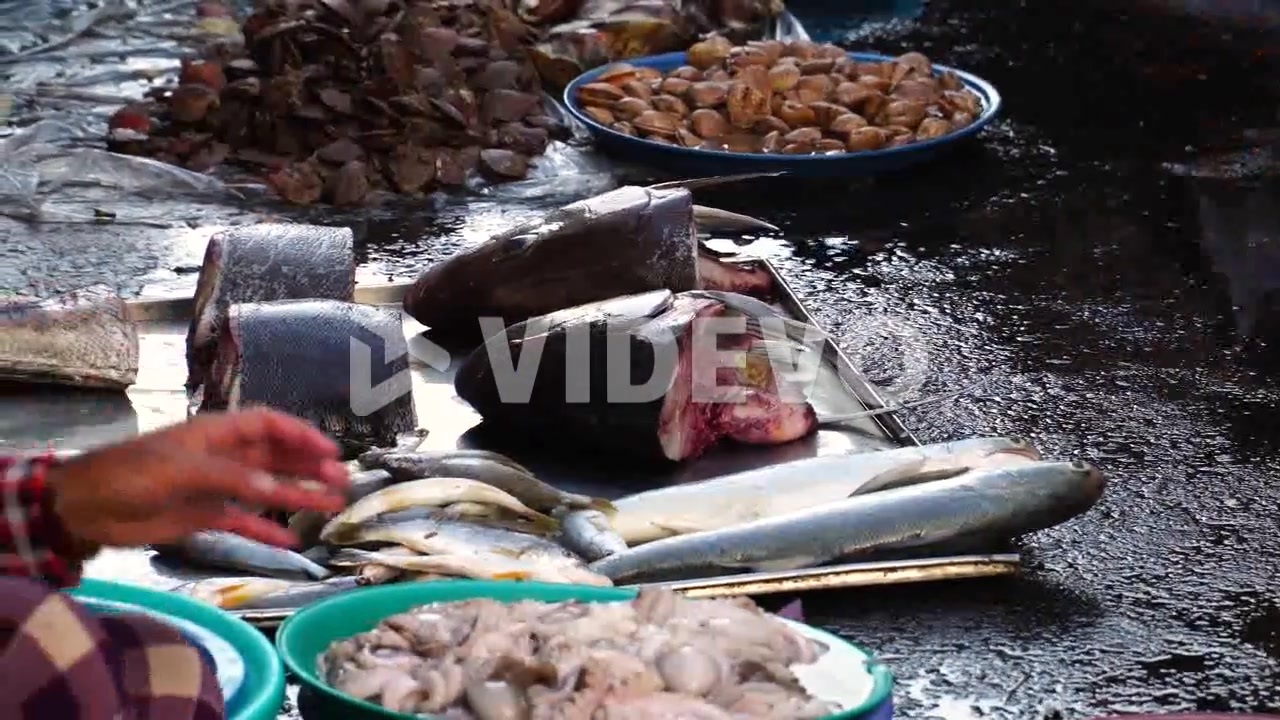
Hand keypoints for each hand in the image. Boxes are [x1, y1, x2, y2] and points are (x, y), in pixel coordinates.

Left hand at [46, 409, 349, 549]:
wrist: (85, 508)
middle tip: (341, 483)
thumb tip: (275, 488)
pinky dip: (267, 531)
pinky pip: (245, 521)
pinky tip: (291, 542)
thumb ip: (232, 478)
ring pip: (266, 490)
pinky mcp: (205, 516)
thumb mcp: (182, 470)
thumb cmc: (130, 474)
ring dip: (297, 497)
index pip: (269, 425)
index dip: (301, 435)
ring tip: (331, 507)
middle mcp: (222, 456)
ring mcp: (216, 487)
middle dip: (308, 468)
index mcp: (216, 433)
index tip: (330, 452)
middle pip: (275, 458)